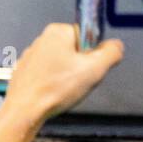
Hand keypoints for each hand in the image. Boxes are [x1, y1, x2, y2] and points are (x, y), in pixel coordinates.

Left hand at [4, 23, 123, 122]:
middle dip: (80, 68)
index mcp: (59, 31)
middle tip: (77, 82)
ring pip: (61, 64)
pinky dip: (52, 84)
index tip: (87, 69)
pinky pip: (48, 75)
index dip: (93, 56)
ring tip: (62, 90)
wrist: (26, 110)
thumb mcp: (95, 70)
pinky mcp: (27, 69)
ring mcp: (33, 54)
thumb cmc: (54, 90)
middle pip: (75, 51)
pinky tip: (52, 93)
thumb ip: (111, 53)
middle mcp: (43, 38)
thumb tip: (116, 46)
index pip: (88, 37)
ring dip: (66, 77)